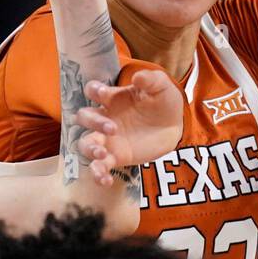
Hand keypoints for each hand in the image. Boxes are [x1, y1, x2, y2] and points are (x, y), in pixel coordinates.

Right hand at [68, 69, 182, 184]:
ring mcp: (108, 139)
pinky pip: (99, 167)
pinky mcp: (115, 157)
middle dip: (94, 122)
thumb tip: (138, 77)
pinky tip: (106, 181)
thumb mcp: (162, 87)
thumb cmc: (163, 102)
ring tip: (102, 154)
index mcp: (113, 97)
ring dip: (89, 149)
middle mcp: (105, 117)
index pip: (92, 90)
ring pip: (85, 143)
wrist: (173, 127)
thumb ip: (151, 80)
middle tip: (113, 128)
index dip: (93, 90)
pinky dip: (98, 174)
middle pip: (84, 117)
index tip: (102, 94)